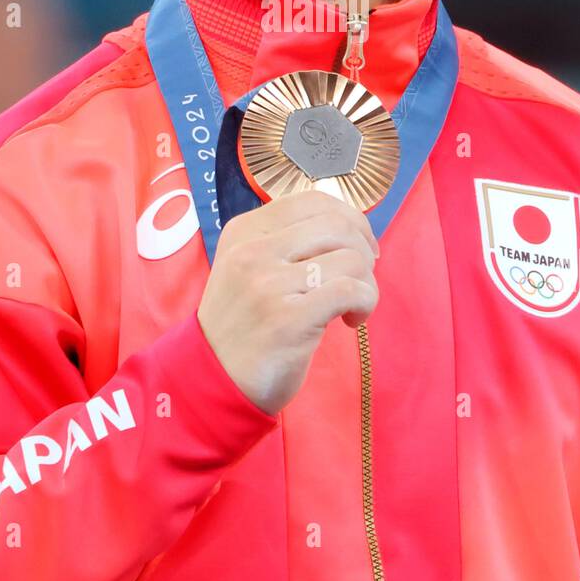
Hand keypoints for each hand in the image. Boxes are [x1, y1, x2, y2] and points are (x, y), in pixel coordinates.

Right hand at [197, 190, 378, 416]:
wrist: (212, 381)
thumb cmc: (242, 325)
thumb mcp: (247, 269)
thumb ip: (285, 241)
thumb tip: (349, 226)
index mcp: (243, 231)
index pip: (312, 199)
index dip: (349, 218)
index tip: (359, 245)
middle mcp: (253, 251)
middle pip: (337, 225)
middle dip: (364, 250)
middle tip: (362, 278)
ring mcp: (268, 284)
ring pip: (350, 259)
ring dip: (367, 283)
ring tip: (352, 306)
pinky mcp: (288, 319)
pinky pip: (350, 291)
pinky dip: (365, 302)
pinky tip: (351, 321)